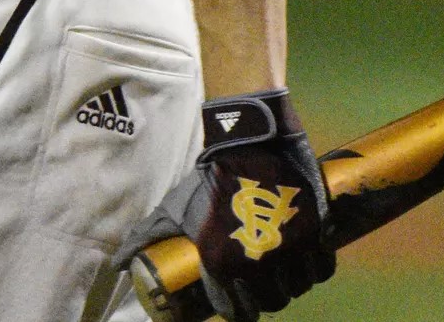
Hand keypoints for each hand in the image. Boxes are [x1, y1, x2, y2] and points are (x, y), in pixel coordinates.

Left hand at [117, 89, 333, 319]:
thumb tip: (122, 266)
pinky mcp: (314, 229)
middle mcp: (257, 262)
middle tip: (266, 283)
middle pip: (273, 303)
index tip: (243, 300)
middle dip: (268, 298)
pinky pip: (322, 268)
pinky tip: (307, 262)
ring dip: (293, 284)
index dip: (241, 311)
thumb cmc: (212, 175)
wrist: (251, 138)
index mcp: (222, 264)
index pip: (238, 312)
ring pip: (298, 288)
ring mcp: (289, 247)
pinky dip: (316, 269)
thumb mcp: (177, 208)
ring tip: (287, 272)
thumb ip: (149, 238)